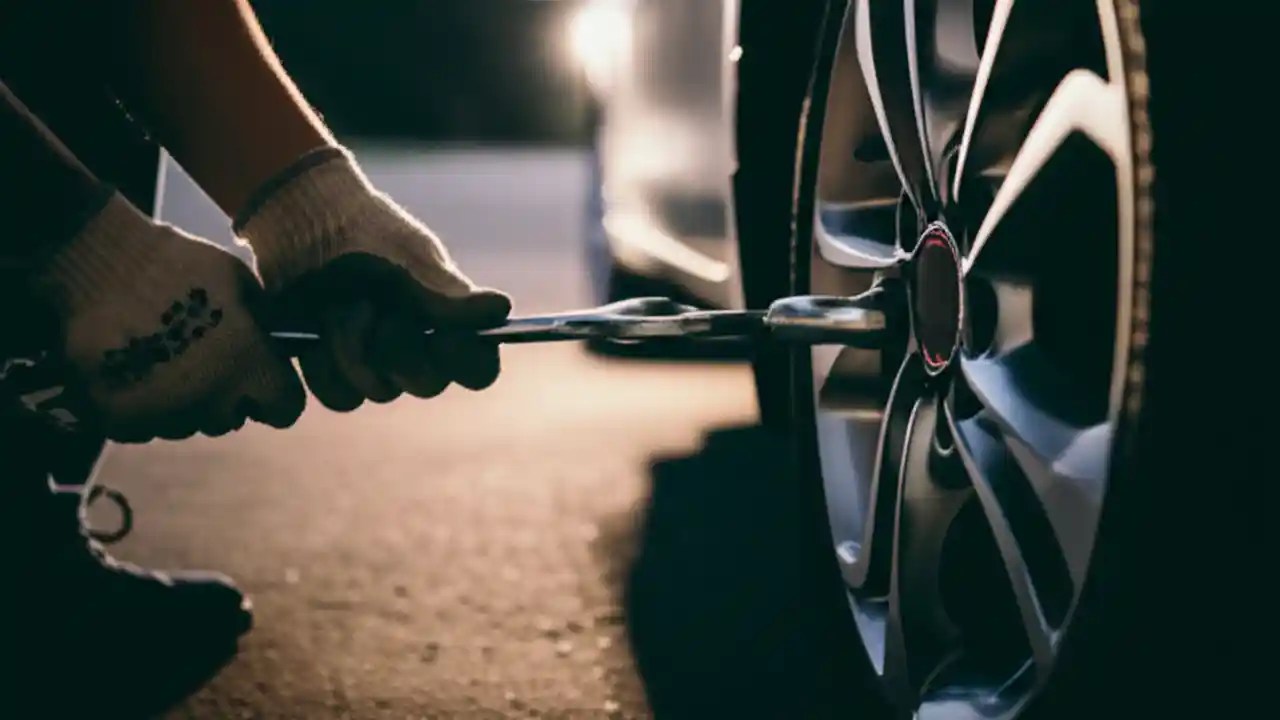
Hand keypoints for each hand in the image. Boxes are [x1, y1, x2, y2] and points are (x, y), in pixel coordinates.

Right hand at [32, 194, 304, 441]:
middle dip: (223, 396)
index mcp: (248, 367)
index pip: (285, 409)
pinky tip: (132, 369)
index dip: (275, 396)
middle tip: (202, 360)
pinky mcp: (121, 420)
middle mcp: (211, 401)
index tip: (260, 382)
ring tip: (162, 359)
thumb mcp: (241, 284)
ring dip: (182, 402)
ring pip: (186, 424)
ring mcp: (164, 415)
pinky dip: (140, 407)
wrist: (101, 266)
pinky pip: (143, 426)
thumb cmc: (179, 266)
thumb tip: (274, 346)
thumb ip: (263, 326)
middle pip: (230, 418)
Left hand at [234, 147, 510, 411]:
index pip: (477, 366)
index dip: (465, 360)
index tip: (442, 338)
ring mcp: (372, 362)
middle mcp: (414, 346)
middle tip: (368, 306)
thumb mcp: (402, 257)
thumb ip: (447, 294)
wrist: (294, 217)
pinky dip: (324, 367)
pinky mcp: (330, 371)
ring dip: (352, 351)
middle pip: (426, 384)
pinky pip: (340, 397)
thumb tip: (501, 309)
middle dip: (396, 347)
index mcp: (444, 318)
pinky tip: (310, 332)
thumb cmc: (357, 228)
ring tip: (332, 307)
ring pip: (379, 391)